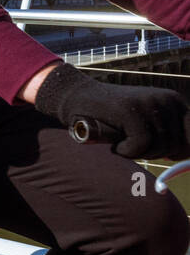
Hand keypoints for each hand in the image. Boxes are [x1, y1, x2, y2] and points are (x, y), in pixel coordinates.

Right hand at [34, 62, 189, 159]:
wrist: (77, 97)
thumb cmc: (111, 116)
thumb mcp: (146, 123)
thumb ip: (169, 134)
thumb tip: (189, 156)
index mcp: (175, 102)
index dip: (185, 151)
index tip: (169, 156)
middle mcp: (167, 100)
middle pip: (179, 146)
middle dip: (157, 154)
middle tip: (135, 147)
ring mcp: (150, 104)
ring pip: (160, 147)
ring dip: (140, 154)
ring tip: (123, 143)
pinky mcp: (132, 111)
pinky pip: (141, 145)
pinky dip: (127, 152)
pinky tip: (115, 145)